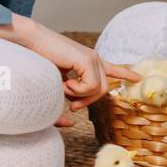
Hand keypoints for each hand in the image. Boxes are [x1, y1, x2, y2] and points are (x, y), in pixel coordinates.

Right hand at [23, 25, 141, 126]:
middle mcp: (93, 58)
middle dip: (88, 101)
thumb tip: (72, 122)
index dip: (125, 74)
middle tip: (72, 106)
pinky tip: (65, 83)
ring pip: (99, 89)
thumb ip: (62, 106)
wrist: (28, 44)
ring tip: (65, 89)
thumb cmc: (37, 65)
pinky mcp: (87, 60)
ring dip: (80, 96)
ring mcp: (92, 58)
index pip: (112, 69)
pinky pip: (92, 86)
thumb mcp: (54, 89)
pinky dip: (77, 91)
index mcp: (87, 62)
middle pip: (103, 90)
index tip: (138, 78)